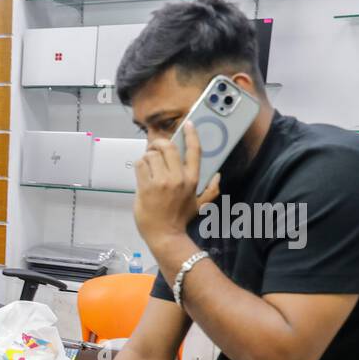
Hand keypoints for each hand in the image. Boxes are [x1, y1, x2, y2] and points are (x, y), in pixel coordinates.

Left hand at [133, 121, 220, 261]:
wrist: (164, 235)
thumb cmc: (180, 220)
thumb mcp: (200, 205)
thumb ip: (211, 190)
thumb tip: (218, 176)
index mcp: (192, 179)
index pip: (194, 151)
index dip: (192, 134)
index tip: (189, 124)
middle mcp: (178, 178)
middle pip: (168, 147)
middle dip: (159, 143)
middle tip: (155, 148)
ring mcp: (161, 182)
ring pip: (151, 155)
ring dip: (147, 157)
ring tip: (147, 165)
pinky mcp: (146, 187)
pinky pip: (140, 165)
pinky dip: (139, 166)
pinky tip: (141, 173)